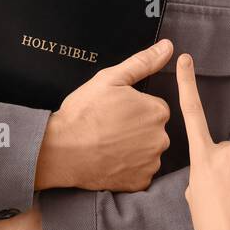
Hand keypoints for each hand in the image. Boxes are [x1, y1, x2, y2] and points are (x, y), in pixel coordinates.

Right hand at [36, 38, 173, 191]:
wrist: (62, 150)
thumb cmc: (84, 113)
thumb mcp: (110, 78)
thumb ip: (143, 62)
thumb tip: (167, 47)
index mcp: (157, 111)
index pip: (155, 107)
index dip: (134, 108)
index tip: (115, 112)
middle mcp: (161, 138)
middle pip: (153, 130)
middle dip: (136, 128)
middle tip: (110, 127)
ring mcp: (150, 162)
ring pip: (147, 152)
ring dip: (133, 149)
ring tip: (108, 144)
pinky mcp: (139, 182)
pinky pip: (139, 172)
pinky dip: (128, 168)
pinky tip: (110, 160)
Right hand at [176, 53, 229, 229]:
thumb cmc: (209, 226)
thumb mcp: (192, 195)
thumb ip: (201, 172)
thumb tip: (212, 169)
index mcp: (202, 158)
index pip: (192, 114)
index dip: (187, 84)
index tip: (186, 59)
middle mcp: (227, 154)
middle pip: (227, 153)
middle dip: (226, 170)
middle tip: (225, 198)